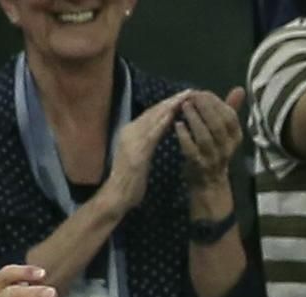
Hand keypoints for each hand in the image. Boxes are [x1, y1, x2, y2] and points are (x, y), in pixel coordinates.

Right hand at [100, 92, 195, 217]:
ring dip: (170, 106)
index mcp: (130, 132)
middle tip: (188, 91)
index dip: (167, 104)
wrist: (116, 196)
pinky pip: (152, 133)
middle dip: (171, 100)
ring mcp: (132, 140)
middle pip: (153, 111)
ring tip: (185, 97)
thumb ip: (147, 143)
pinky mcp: (137, 151)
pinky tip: (174, 115)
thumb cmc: (129, 181)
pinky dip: (163, 122)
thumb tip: (159, 132)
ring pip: (153, 118)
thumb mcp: (140, 157)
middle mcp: (130, 131)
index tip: (182, 96)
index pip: (151, 114)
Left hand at [175, 87, 245, 201]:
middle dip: (205, 108)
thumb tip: (240, 89)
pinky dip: (184, 136)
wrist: (210, 184)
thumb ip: (231, 109)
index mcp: (235, 137)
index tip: (203, 93)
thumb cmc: (217, 151)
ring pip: (205, 137)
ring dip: (194, 119)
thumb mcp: (227, 132)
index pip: (230, 117)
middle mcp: (226, 148)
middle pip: (218, 125)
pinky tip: (178, 125)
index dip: (217, 102)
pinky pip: (191, 150)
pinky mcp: (197, 166)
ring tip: (184, 106)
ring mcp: (212, 158)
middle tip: (192, 96)